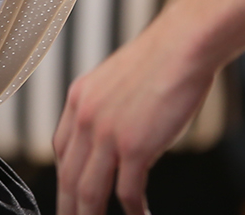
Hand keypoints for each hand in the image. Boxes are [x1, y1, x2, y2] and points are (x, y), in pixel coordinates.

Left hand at [54, 22, 214, 214]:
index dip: (65, 177)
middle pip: (68, 176)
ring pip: (89, 191)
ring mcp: (107, 133)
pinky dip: (132, 210)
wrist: (183, 45)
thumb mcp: (116, 79)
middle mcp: (85, 116)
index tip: (71, 192)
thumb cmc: (161, 59)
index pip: (61, 149)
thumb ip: (107, 106)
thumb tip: (114, 133)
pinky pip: (127, 191)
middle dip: (69, 206)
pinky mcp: (134, 146)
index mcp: (79, 98)